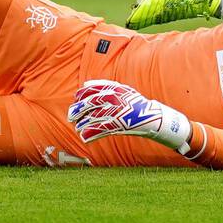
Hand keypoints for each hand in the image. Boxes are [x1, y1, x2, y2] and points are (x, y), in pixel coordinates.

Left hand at [67, 79, 187, 147]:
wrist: (151, 116)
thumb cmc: (134, 102)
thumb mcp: (121, 89)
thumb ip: (103, 86)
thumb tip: (84, 85)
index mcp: (114, 89)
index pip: (91, 90)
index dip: (81, 95)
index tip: (76, 99)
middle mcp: (113, 99)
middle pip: (89, 103)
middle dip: (78, 110)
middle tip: (71, 116)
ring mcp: (115, 112)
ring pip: (92, 118)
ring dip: (83, 124)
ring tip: (78, 128)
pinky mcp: (117, 124)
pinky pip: (99, 130)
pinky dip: (90, 134)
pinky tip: (84, 138)